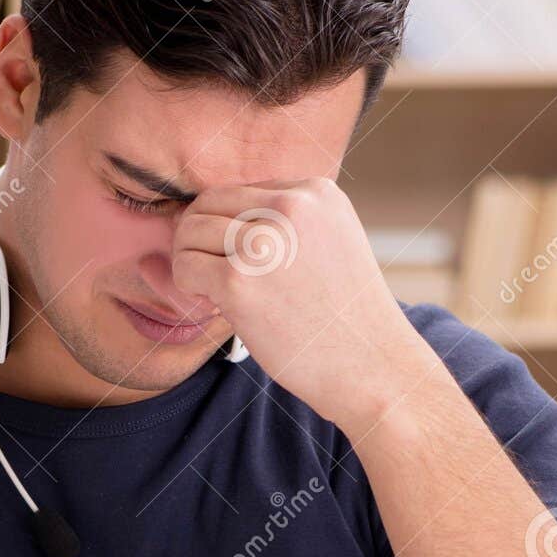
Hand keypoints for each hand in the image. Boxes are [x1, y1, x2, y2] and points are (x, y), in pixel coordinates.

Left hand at [173, 178, 412, 427]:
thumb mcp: (330, 240)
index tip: (245, 264)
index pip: (240, 191)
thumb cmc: (344, 314)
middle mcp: (290, 206)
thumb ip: (285, 221)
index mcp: (315, 191)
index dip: (230, 228)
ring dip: (193, 262)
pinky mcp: (239, 280)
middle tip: (212, 274)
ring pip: (190, 231)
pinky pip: (185, 266)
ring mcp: (263, 242)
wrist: (372, 365)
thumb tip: (209, 215)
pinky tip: (215, 305)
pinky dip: (189, 286)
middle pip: (209, 204)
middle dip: (200, 239)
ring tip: (217, 292)